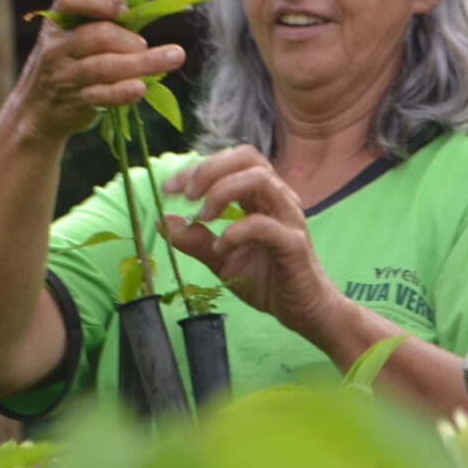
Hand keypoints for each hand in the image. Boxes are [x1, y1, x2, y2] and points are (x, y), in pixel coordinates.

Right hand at [14, 0, 186, 140]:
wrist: (37, 107)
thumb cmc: (69, 58)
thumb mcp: (73, 32)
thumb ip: (103, 18)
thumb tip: (149, 5)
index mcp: (59, 19)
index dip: (102, 0)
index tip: (124, 10)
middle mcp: (58, 45)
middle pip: (99, 36)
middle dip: (129, 39)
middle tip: (143, 44)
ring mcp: (66, 75)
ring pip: (106, 66)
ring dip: (144, 62)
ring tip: (174, 57)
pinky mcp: (77, 101)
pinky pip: (103, 95)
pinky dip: (123, 91)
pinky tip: (141, 87)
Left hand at [159, 147, 346, 335]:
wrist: (303, 310)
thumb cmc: (267, 279)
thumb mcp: (221, 259)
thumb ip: (195, 240)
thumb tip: (164, 221)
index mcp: (262, 196)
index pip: (232, 161)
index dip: (198, 168)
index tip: (169, 188)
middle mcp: (278, 198)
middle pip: (247, 157)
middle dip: (209, 170)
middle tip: (187, 196)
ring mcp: (289, 218)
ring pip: (259, 179)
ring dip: (222, 192)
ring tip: (204, 217)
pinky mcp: (293, 244)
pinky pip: (264, 225)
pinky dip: (235, 231)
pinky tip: (222, 247)